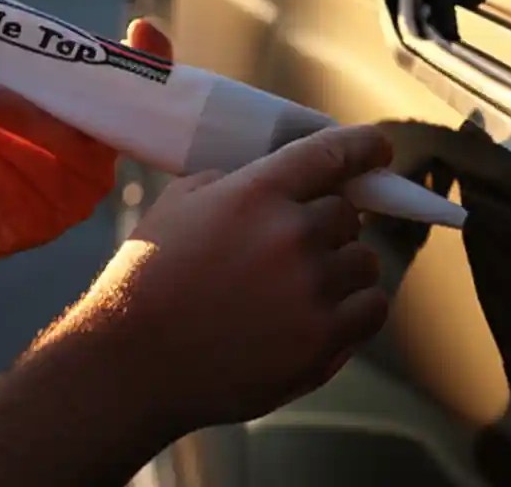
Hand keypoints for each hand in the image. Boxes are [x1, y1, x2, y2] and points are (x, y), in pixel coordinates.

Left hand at [0, 0, 172, 274]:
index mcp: (85, 110)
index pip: (137, 87)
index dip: (152, 62)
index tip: (142, 30)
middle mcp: (92, 153)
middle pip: (94, 129)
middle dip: (37, 107)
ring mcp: (71, 195)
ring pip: (62, 163)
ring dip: (7, 132)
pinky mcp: (40, 227)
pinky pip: (29, 197)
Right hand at [76, 126, 392, 428]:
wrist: (132, 364)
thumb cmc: (147, 279)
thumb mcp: (180, 203)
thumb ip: (236, 181)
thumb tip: (284, 181)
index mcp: (257, 193)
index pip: (332, 153)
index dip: (364, 147)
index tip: (378, 149)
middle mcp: (293, 236)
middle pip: (347, 214)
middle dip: (327, 225)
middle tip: (296, 246)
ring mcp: (312, 291)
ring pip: (364, 261)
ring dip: (343, 267)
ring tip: (305, 284)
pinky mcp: (323, 342)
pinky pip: (372, 308)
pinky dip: (356, 307)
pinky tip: (326, 312)